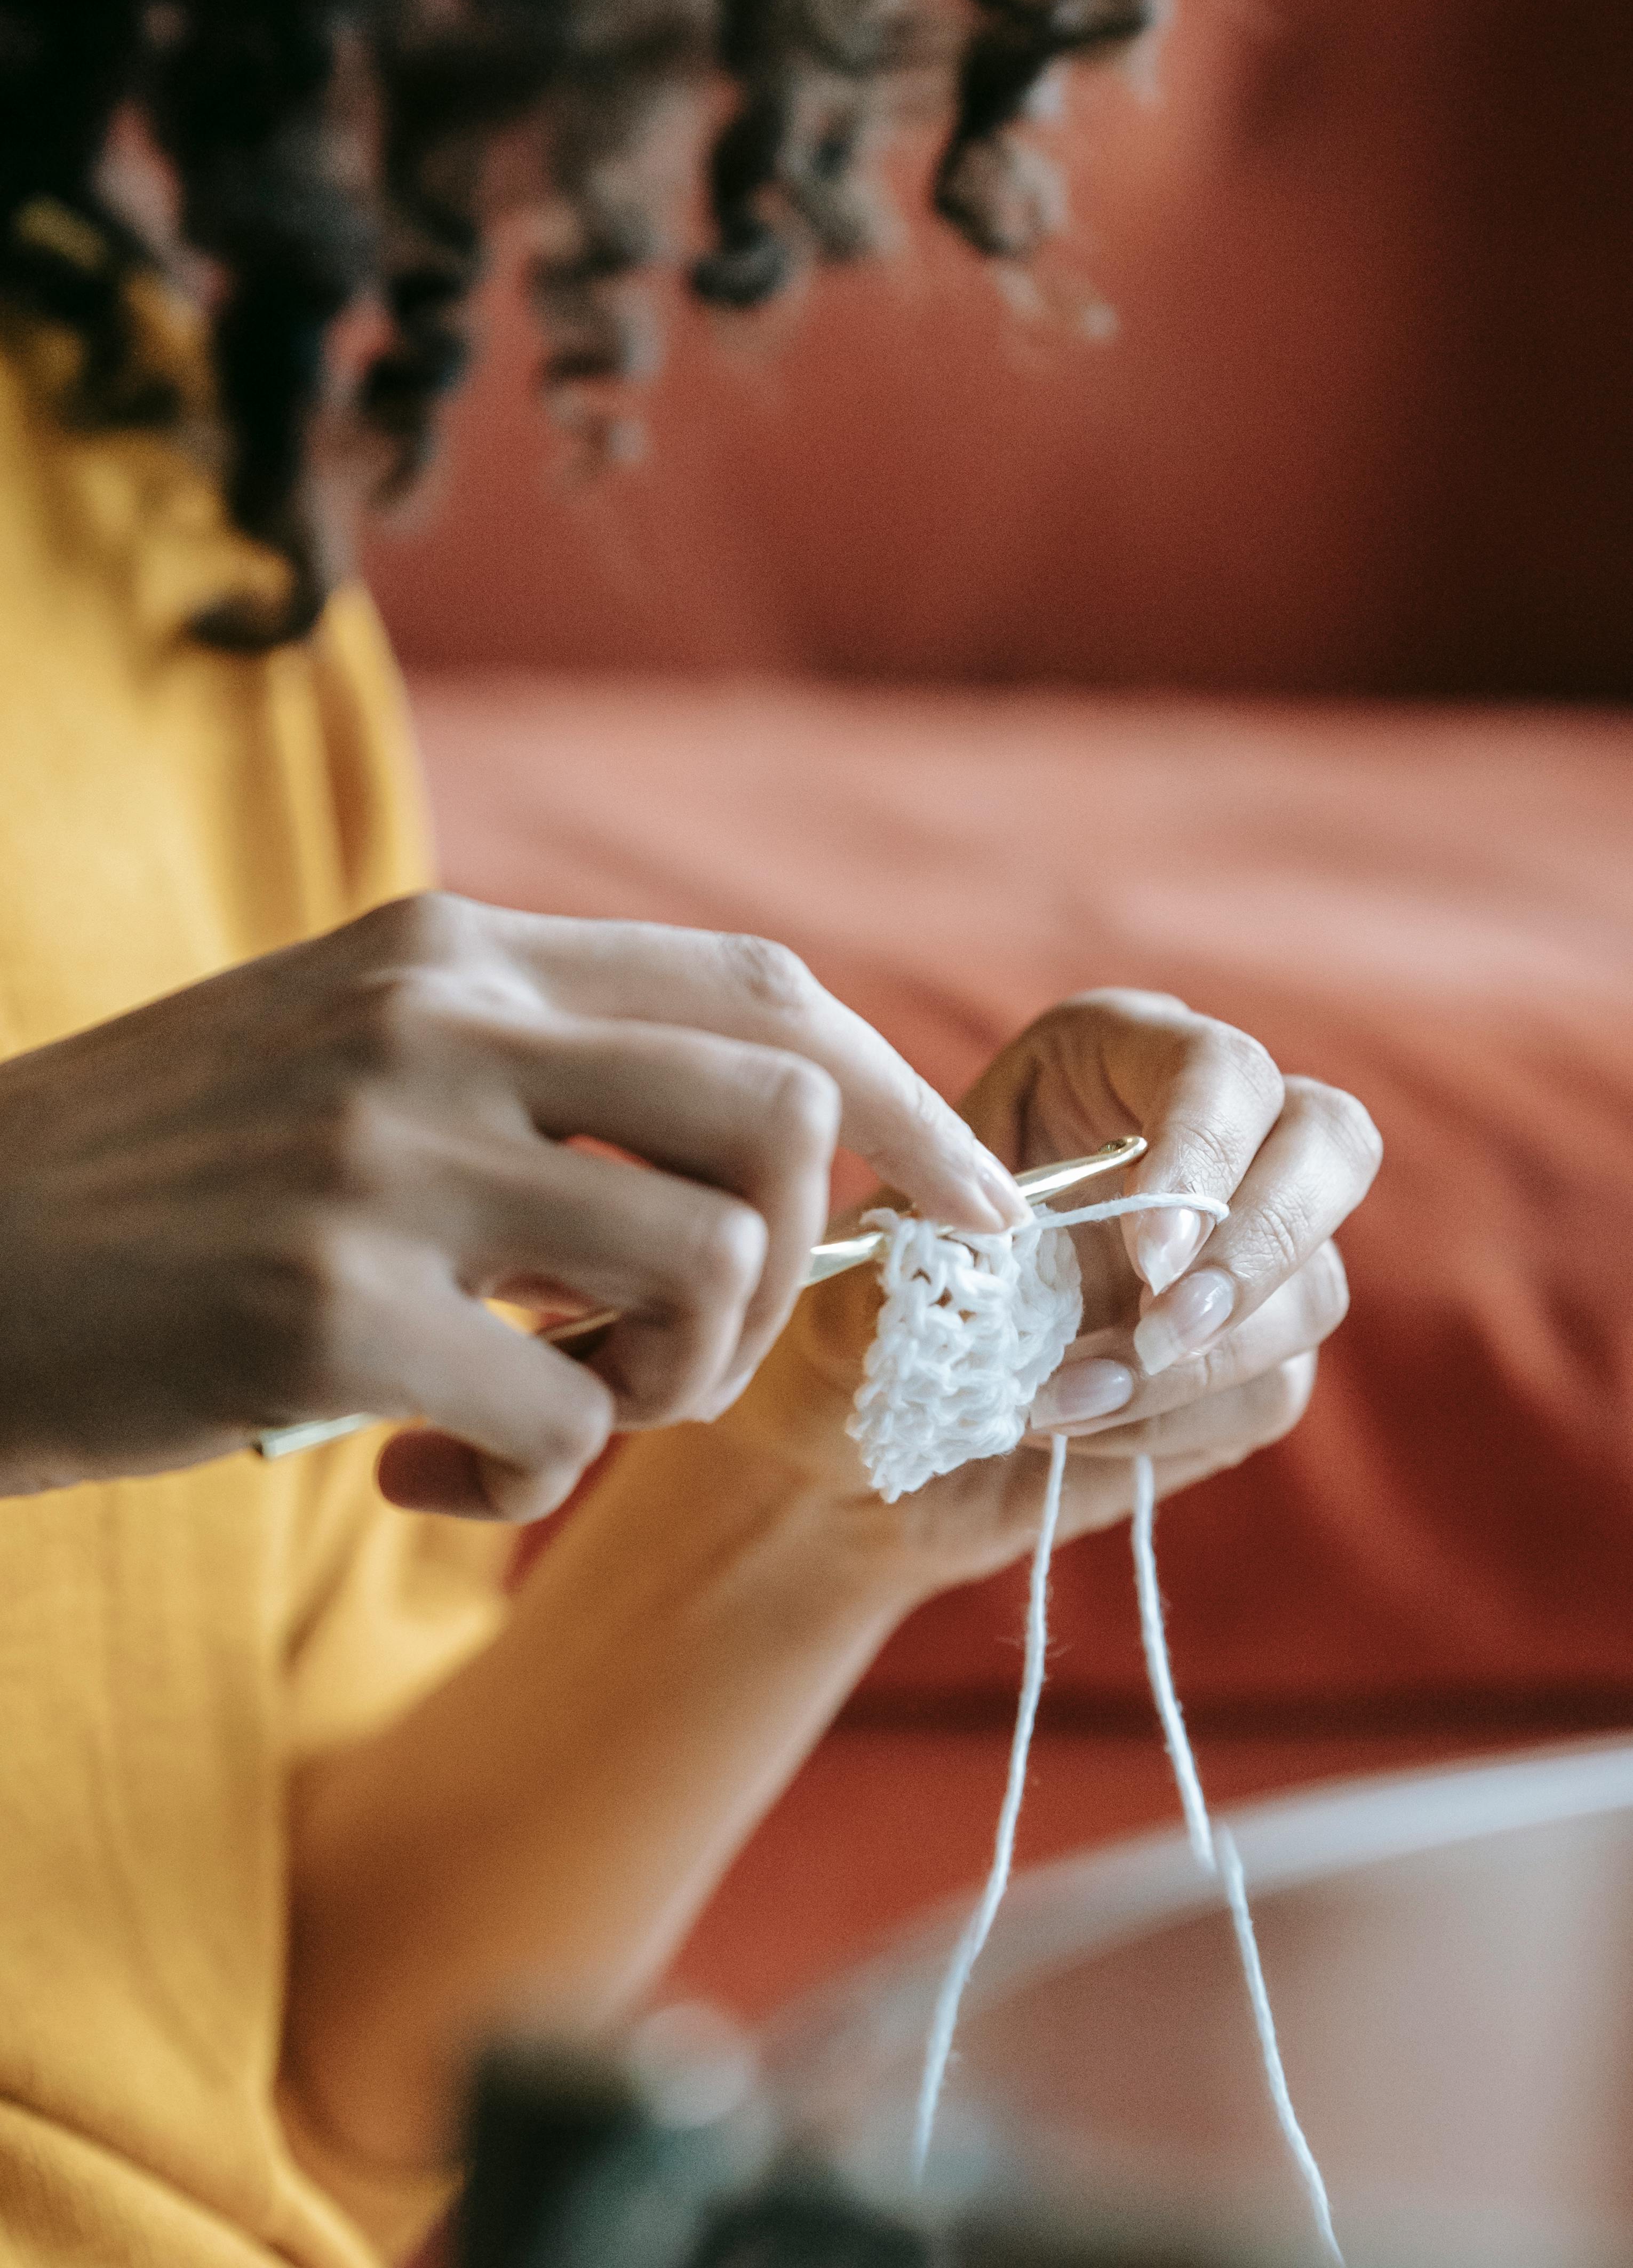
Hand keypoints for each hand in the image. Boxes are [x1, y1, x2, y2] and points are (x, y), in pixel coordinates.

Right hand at [0, 892, 1024, 1516]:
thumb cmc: (159, 1181)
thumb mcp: (351, 1063)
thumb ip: (539, 1084)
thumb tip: (753, 1174)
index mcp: (453, 950)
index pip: (763, 988)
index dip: (903, 1097)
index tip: (972, 1204)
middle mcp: (435, 1023)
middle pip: (780, 1113)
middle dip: (800, 1258)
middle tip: (689, 1352)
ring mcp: (379, 1159)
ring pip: (701, 1268)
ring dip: (668, 1385)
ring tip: (550, 1410)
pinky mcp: (317, 1310)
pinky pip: (554, 1420)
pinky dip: (528, 1476)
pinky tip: (427, 1468)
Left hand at [702, 988, 1380, 1595]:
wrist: (851, 1445)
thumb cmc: (854, 1312)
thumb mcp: (878, 1248)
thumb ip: (958, 1228)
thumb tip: (1042, 1240)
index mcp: (1110, 1059)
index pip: (1218, 1070)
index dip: (1205, 1157)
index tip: (1147, 1258)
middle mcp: (1202, 1131)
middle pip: (1331, 1143)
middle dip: (1261, 1245)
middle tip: (1161, 1330)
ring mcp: (1243, 1246)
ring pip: (1313, 1286)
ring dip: (1198, 1363)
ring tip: (1063, 1405)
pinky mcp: (1252, 1353)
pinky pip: (1271, 1386)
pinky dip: (1177, 1423)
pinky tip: (1078, 1431)